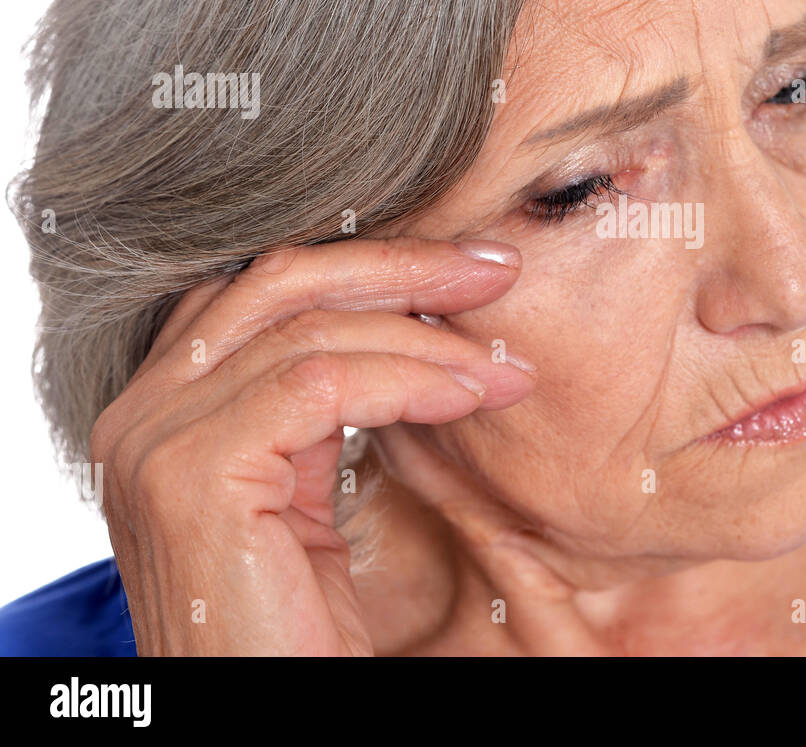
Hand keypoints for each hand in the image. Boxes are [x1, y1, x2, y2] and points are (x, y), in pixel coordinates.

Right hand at [90, 237, 534, 655]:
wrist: (270, 716)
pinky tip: (463, 397)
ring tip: (502, 366)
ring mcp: (156, 440)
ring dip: (425, 339)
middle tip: (495, 270)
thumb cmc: (293, 623)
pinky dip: (407, 381)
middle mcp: (141, 411)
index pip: (266, 292)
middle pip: (280, 284)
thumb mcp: (302, 491)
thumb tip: (410, 325)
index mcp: (163, 405)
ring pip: (310, 331)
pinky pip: (320, 385)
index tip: (464, 268)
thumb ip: (316, 406)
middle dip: (401, 267)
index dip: (369, 267)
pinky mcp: (194, 475)